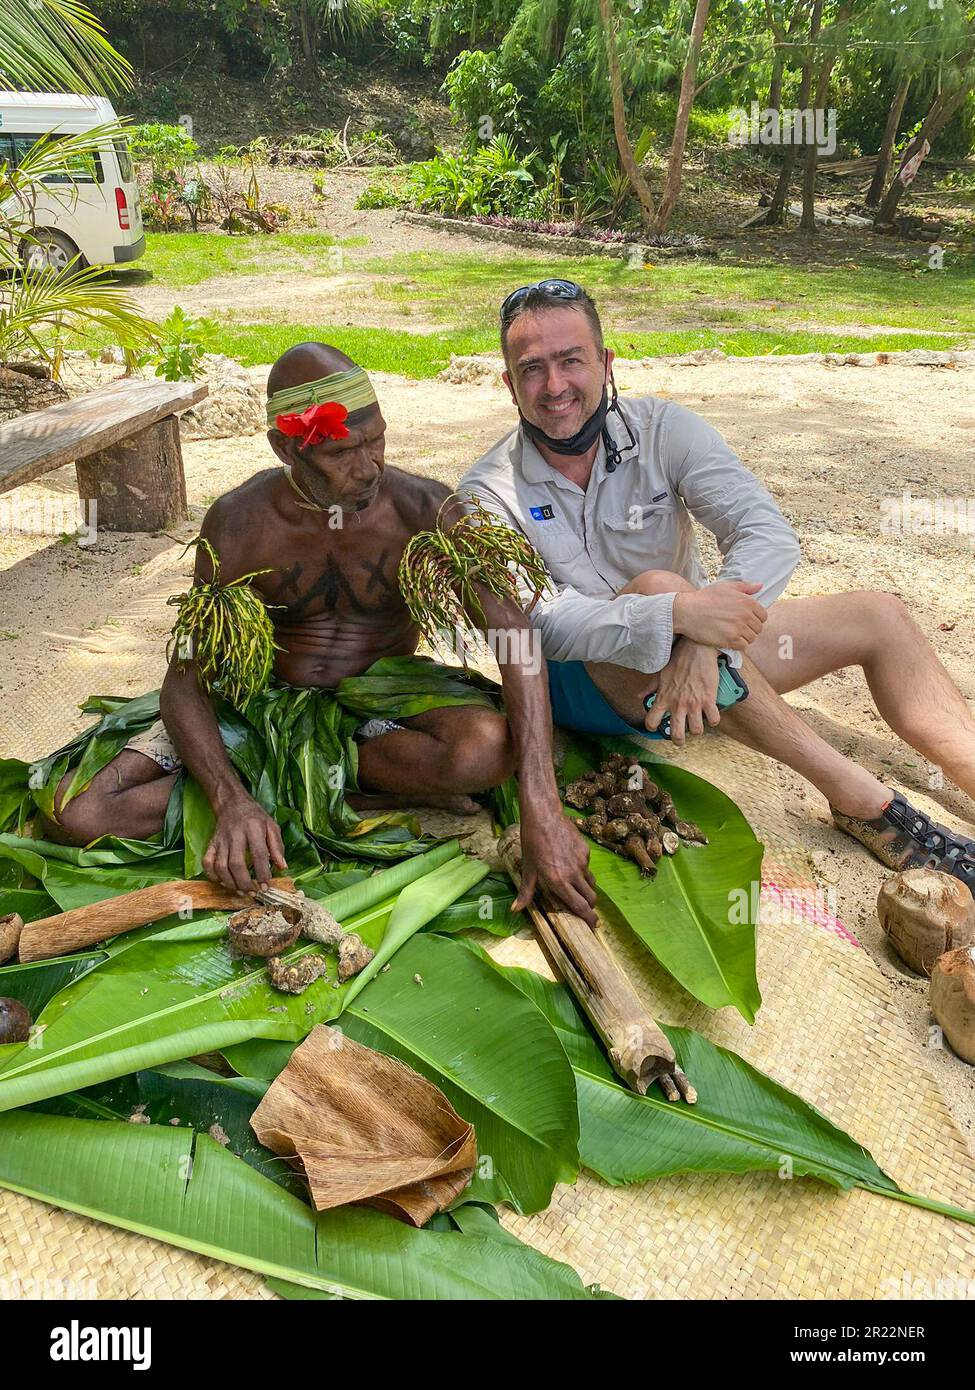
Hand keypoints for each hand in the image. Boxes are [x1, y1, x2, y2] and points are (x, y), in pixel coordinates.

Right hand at [203, 791, 287, 892]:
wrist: (233, 804)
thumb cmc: (255, 818)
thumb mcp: (272, 827)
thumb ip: (277, 847)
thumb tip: (282, 867)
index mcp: (254, 829)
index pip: (258, 854)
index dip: (262, 873)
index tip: (266, 887)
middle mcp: (235, 835)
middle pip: (236, 863)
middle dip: (244, 882)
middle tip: (252, 892)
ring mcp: (221, 840)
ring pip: (220, 866)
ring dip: (230, 882)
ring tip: (240, 890)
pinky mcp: (211, 844)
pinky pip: (207, 862)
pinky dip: (213, 875)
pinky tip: (223, 881)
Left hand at [515, 808, 597, 927]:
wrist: (544, 816)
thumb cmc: (532, 842)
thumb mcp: (528, 868)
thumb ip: (526, 892)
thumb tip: (515, 910)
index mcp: (558, 882)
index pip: (579, 906)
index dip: (589, 918)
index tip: (594, 925)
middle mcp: (574, 874)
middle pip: (590, 898)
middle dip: (589, 906)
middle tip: (585, 908)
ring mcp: (582, 862)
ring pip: (591, 882)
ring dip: (586, 889)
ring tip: (576, 887)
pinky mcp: (586, 851)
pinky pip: (587, 866)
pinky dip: (582, 870)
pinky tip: (570, 862)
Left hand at [644, 638, 719, 744]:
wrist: (696, 648)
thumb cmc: (678, 659)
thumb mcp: (660, 673)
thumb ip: (650, 687)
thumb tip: (639, 696)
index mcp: (664, 698)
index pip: (651, 720)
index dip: (652, 727)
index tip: (656, 727)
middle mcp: (678, 704)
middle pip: (676, 734)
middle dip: (678, 740)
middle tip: (680, 739)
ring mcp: (694, 703)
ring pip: (697, 730)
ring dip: (697, 730)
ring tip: (697, 725)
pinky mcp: (709, 699)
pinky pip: (714, 719)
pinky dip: (714, 720)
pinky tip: (711, 715)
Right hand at [673, 581, 766, 649]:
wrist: (687, 610)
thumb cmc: (705, 597)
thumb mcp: (726, 586)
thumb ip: (745, 587)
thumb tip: (760, 586)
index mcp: (747, 601)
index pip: (763, 616)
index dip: (755, 619)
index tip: (744, 620)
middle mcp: (745, 615)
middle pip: (758, 628)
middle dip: (749, 629)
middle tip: (736, 627)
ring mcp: (738, 627)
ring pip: (751, 638)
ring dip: (743, 638)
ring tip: (732, 633)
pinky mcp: (730, 639)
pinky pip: (743, 646)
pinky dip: (737, 645)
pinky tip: (728, 639)